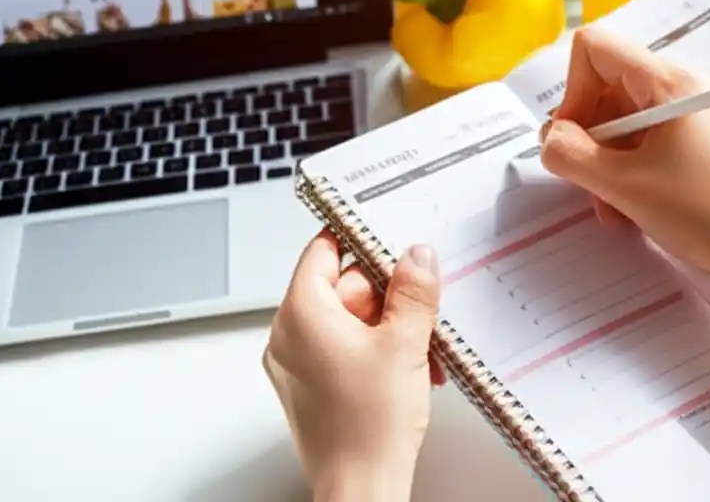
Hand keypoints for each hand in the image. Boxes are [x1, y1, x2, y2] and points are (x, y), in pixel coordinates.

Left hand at [263, 230, 445, 501]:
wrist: (362, 487)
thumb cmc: (369, 428)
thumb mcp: (405, 342)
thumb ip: (413, 291)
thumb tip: (416, 257)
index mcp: (301, 314)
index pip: (322, 250)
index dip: (358, 239)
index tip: (386, 234)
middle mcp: (289, 336)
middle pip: (342, 287)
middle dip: (388, 297)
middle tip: (421, 311)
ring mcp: (297, 364)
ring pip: (349, 321)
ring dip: (390, 328)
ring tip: (420, 351)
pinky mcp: (311, 387)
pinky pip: (345, 349)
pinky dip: (377, 351)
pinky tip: (409, 368)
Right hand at [539, 27, 709, 277]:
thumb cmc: (702, 214)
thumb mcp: (623, 186)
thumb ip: (572, 155)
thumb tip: (551, 137)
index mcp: (668, 83)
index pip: (595, 48)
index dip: (572, 92)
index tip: (575, 141)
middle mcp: (684, 87)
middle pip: (608, 88)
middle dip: (589, 137)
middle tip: (588, 184)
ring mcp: (696, 114)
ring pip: (626, 121)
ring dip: (607, 163)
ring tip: (613, 209)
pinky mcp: (705, 141)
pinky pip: (651, 141)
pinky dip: (632, 170)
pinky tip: (633, 209)